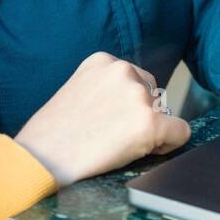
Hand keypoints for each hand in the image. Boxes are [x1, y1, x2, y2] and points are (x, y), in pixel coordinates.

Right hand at [13, 52, 188, 187]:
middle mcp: (124, 70)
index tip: (106, 121)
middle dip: (140, 115)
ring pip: (165, 114)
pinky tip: (140, 152)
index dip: (127, 105)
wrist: (39, 159)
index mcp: (103, 60)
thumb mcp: (76, 91)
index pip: (136, 79)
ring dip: (150, 131)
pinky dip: (168, 145)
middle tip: (111, 136)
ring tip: (116, 145)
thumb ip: (105, 89)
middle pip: (153, 94)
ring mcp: (138, 96)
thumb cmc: (50, 135)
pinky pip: (180, 133)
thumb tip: (134, 104)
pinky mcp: (150, 123)